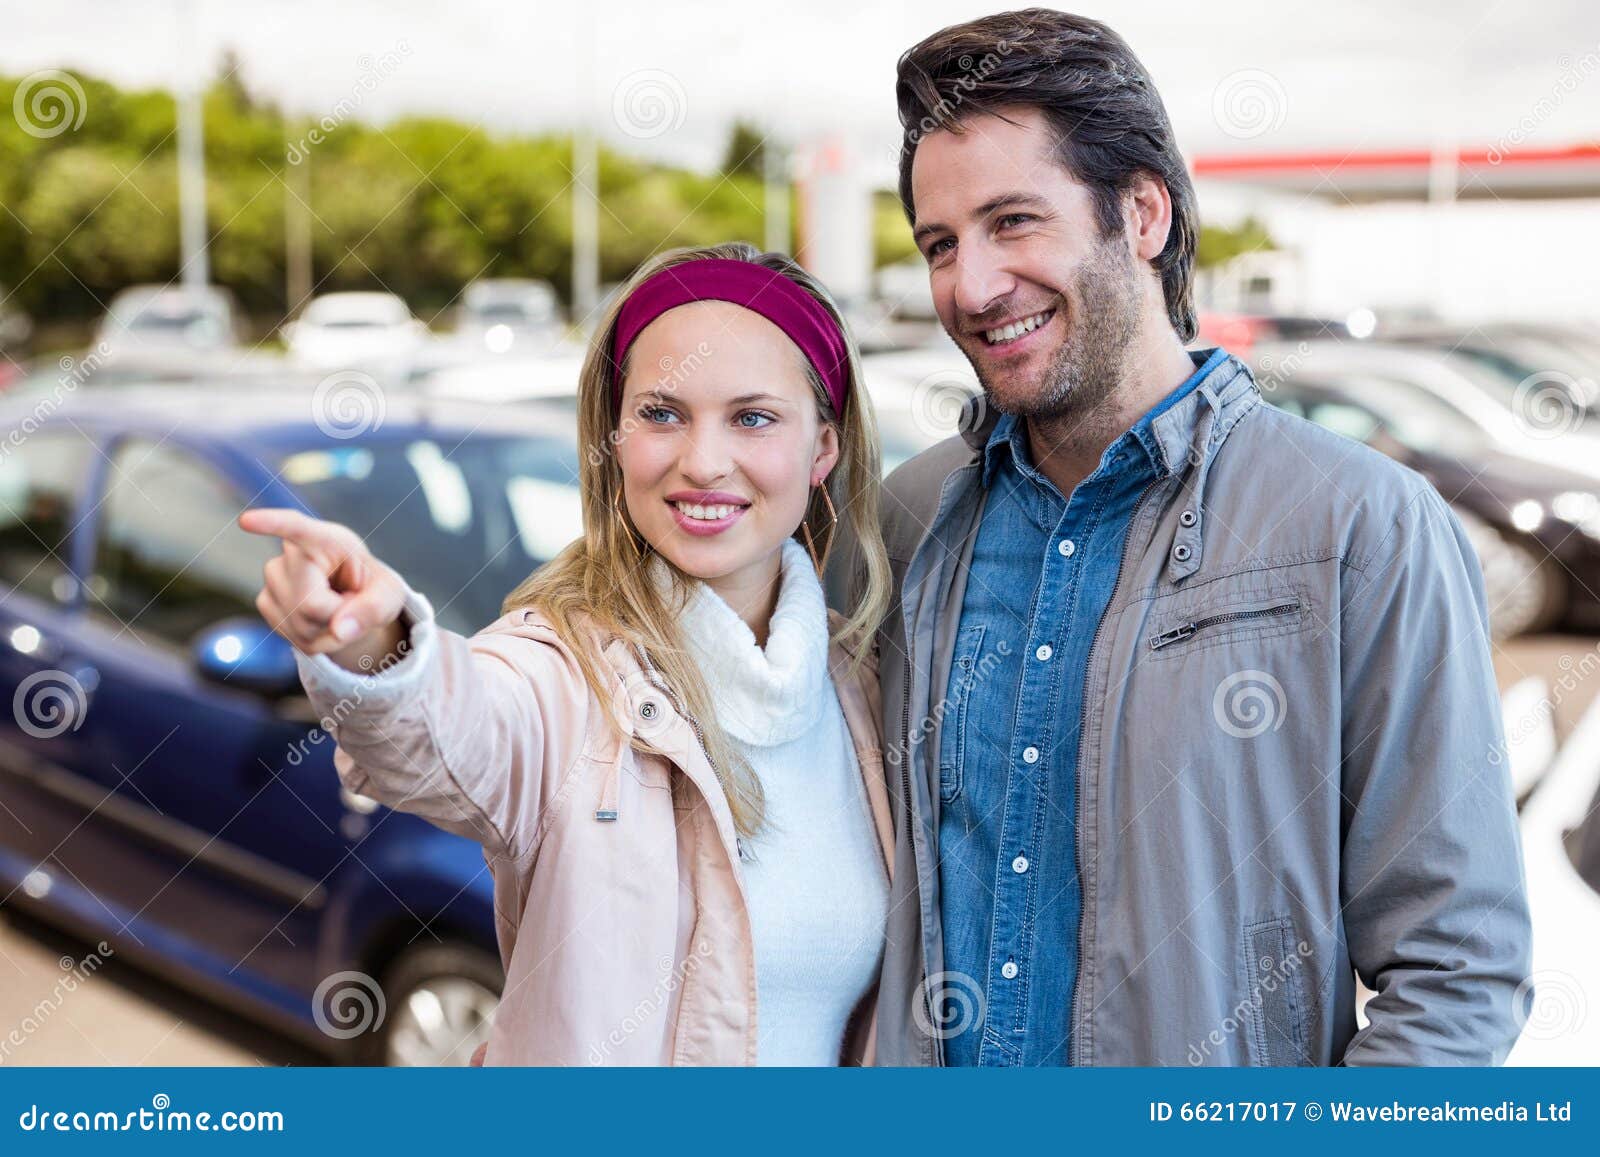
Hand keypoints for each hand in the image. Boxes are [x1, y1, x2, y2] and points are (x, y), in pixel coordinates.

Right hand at [238, 507, 407, 671]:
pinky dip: (317, 640)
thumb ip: (373, 608)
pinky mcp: (265, 602)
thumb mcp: (389, 595)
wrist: (352, 597)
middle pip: (311, 605)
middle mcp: (292, 553)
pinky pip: (295, 639)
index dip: (272, 524)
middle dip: (338, 618)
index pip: (297, 528)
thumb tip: (340, 630)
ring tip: (338, 608)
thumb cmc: (372, 586)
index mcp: (327, 539)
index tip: (247, 521)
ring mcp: (272, 577)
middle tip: (352, 603)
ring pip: (302, 626)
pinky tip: (322, 621)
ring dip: (329, 631)